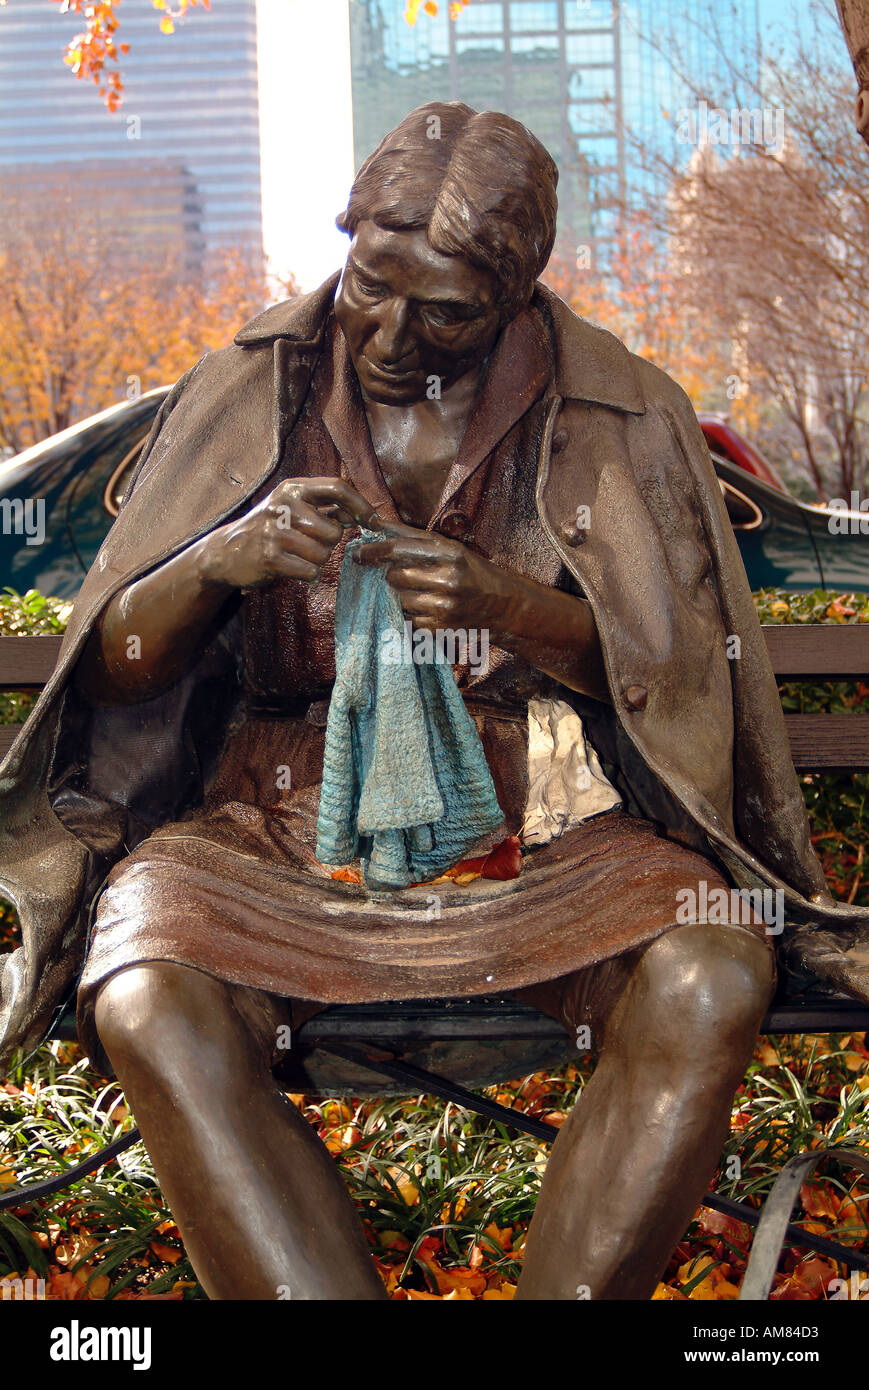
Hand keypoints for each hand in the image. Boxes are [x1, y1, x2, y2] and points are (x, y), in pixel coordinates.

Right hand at [199, 478, 380, 590]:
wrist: (226, 551)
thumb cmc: (269, 528)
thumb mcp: (292, 507)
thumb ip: (325, 506)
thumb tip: (364, 513)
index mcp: (292, 488)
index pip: (337, 487)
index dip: (361, 505)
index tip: (375, 522)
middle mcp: (283, 505)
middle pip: (334, 531)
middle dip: (329, 544)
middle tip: (308, 543)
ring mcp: (275, 531)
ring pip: (323, 554)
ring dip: (316, 560)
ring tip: (296, 555)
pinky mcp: (270, 557)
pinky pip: (310, 571)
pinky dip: (306, 574)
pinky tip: (290, 567)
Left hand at [355, 520, 610, 701]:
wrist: (501, 604)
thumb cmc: (469, 570)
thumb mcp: (447, 547)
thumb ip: (409, 535)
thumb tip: (373, 521)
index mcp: (449, 554)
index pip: (399, 550)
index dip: (374, 551)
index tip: (358, 554)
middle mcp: (448, 580)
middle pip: (394, 576)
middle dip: (395, 576)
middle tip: (409, 575)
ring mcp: (444, 607)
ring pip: (400, 599)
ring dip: (405, 596)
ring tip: (425, 593)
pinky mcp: (440, 628)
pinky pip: (409, 619)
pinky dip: (413, 614)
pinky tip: (430, 609)